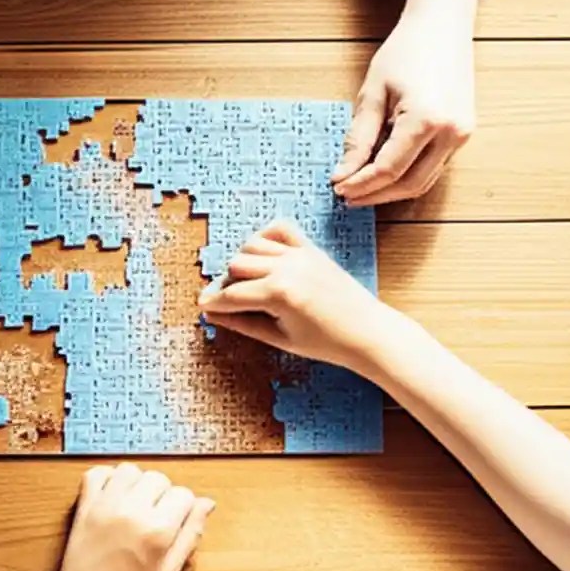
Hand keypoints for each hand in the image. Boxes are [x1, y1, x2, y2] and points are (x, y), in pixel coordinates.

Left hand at [60, 463, 214, 570]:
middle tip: (157, 514)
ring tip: (136, 504)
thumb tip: (206, 505)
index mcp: (156, 531)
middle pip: (159, 477)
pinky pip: (96, 473)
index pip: (184, 494)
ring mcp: (105, 506)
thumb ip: (190, 534)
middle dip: (162, 493)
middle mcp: (131, 512)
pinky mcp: (84, 506)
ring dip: (137, 482)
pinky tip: (115, 495)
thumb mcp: (168, 570)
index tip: (177, 518)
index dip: (184, 507)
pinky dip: (106, 478)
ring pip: (130, 469)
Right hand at [198, 221, 416, 372]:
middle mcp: (287, 268)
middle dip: (228, 284)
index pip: (232, 295)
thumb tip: (214, 316)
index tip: (202, 307)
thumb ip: (244, 323)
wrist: (367, 331)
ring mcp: (299, 255)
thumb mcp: (280, 338)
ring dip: (243, 261)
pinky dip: (265, 236)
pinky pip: (279, 228)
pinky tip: (262, 255)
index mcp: (279, 295)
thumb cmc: (327, 343)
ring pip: (252, 245)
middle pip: (237, 265)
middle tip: (230, 302)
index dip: (214, 303)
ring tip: (248, 282)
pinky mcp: (310, 249)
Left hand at [332, 0, 478, 206]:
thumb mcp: (373, 93)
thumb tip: (343, 173)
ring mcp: (462, 134)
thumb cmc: (405, 51)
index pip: (388, 169)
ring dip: (391, 190)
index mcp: (427, 119)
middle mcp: (452, 132)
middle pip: (409, 184)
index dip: (360, 184)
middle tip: (346, 195)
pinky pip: (433, 166)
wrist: (442, 25)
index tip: (337, 188)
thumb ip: (359, 137)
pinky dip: (408, 174)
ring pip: (424, 181)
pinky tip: (383, 170)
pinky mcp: (464, 133)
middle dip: (375, 194)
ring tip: (361, 187)